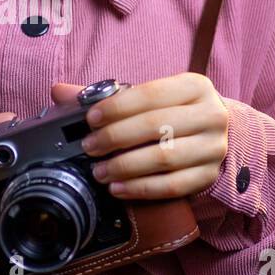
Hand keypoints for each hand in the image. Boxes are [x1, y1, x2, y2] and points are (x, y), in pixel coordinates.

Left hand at [50, 75, 228, 199]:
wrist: (214, 134)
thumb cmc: (173, 111)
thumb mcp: (148, 97)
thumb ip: (106, 96)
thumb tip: (59, 91)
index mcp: (195, 86)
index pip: (151, 94)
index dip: (117, 107)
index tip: (90, 119)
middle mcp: (211, 115)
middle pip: (157, 126)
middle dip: (116, 137)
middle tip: (89, 147)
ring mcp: (213, 147)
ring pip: (164, 158)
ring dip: (125, 166)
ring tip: (99, 171)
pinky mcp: (209, 175)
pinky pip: (171, 186)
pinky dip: (140, 188)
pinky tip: (117, 188)